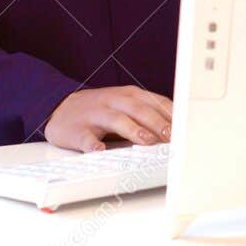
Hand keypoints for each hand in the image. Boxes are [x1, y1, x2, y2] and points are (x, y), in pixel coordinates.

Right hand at [43, 86, 172, 151]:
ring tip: (145, 140)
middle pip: (138, 109)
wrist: (60, 108)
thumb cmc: (101, 109)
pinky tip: (100, 150)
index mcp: (129, 95)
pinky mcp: (77, 130)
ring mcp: (95, 115)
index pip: (155, 102)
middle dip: (156, 122)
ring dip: (132, 130)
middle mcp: (114, 101)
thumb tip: (179, 129)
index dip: (171, 115)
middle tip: (171, 136)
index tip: (186, 128)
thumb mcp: (126, 104)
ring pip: (116, 120)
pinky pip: (86, 138)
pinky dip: (93, 144)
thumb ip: (149, 113)